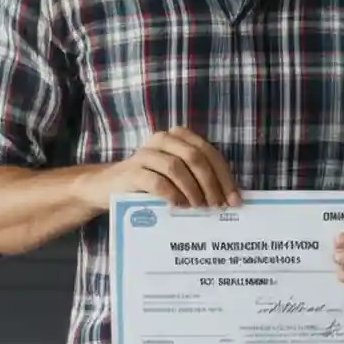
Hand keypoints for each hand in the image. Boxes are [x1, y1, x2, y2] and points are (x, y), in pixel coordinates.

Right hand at [75, 127, 241, 211]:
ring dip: (193, 190)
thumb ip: (199, 178)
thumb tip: (230, 198)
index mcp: (178, 137)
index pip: (209, 152)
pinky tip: (179, 206)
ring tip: (199, 207)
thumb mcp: (177, 176)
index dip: (225, 176)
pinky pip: (156, 181)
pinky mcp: (131, 172)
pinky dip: (172, 195)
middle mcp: (162, 139)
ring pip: (176, 166)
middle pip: (195, 156)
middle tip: (217, 205)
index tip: (234, 200)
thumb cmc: (149, 184)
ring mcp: (145, 154)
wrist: (108, 187)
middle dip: (211, 183)